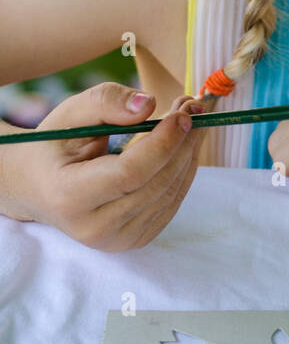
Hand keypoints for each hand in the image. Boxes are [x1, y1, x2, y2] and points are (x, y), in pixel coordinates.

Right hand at [0, 82, 207, 250]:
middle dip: (182, 142)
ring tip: (192, 118)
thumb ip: (106, 103)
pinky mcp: (134, 240)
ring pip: (169, 193)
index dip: (162, 143)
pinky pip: (171, 203)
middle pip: (156, 183)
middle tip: (195, 107)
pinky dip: (183, 170)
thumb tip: (149, 104)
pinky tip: (184, 145)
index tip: (182, 114)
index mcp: (69, 198)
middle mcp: (94, 227)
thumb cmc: (53, 147)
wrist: (37, 187)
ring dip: (188, 153)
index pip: (130, 174)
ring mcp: (117, 239)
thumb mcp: (69, 115)